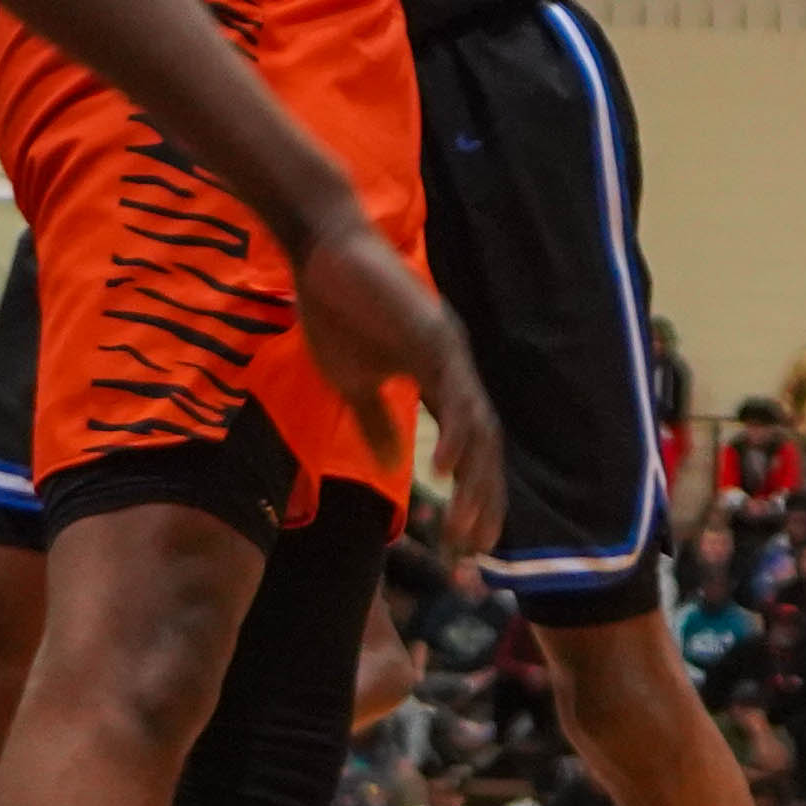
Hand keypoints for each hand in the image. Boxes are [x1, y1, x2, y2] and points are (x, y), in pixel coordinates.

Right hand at [293, 222, 503, 545]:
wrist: (320, 252)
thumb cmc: (334, 310)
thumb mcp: (352, 380)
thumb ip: (376, 422)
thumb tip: (396, 466)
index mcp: (438, 382)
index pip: (469, 449)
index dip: (472, 497)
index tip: (465, 546)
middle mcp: (455, 370)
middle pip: (485, 449)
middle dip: (481, 504)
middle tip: (471, 553)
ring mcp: (449, 353)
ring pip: (479, 429)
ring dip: (475, 485)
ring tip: (463, 530)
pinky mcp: (434, 336)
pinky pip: (454, 395)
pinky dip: (454, 436)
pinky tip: (443, 471)